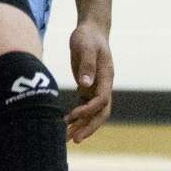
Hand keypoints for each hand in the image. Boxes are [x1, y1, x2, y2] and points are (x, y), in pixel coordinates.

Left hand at [65, 20, 112, 142]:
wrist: (91, 30)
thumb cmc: (87, 37)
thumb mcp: (85, 47)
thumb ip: (87, 64)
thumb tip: (85, 84)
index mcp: (106, 77)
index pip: (101, 100)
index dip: (89, 110)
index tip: (73, 115)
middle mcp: (104, 85)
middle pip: (101, 113)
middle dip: (88, 127)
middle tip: (74, 139)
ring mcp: (96, 88)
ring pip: (92, 113)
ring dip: (81, 126)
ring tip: (65, 139)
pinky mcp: (87, 88)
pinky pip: (84, 107)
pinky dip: (76, 117)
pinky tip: (64, 124)